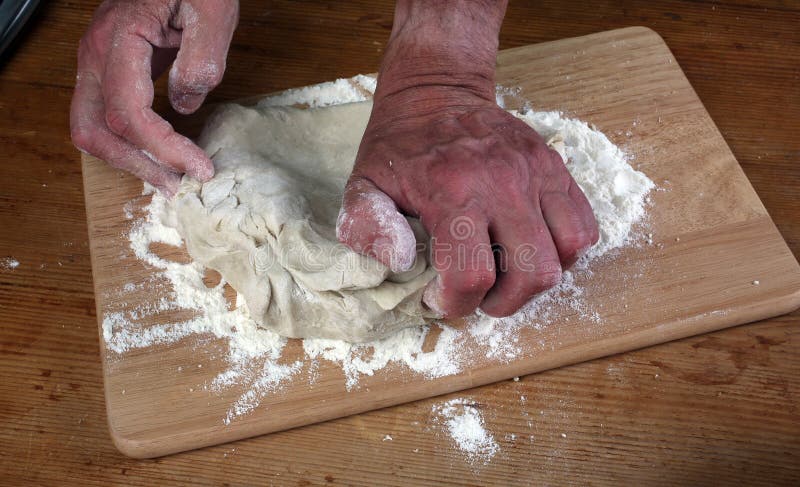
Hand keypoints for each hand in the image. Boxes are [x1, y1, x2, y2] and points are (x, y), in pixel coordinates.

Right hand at [70, 0, 238, 194]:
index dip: (163, 149)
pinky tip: (158, 155)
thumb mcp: (212, 10)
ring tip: (169, 178)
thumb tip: (186, 105)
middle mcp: (96, 54)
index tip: (199, 168)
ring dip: (128, 160)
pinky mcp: (107, 70)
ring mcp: (96, 63)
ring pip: (92, 129)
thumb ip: (201, 58)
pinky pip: (103, 117)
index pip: (130, 112)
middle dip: (139, 165)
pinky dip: (126, 144)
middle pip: (96, 130)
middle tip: (179, 185)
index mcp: (119, 38)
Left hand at [336, 0, 597, 317]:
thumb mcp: (364, 184)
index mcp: (450, 192)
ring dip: (537, 279)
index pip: (471, 275)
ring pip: (566, 254)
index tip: (440, 298)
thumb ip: (367, 226)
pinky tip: (532, 247)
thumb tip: (399, 262)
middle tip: (479, 294)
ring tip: (507, 271)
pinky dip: (565, 250)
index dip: (456, 304)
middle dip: (504, 302)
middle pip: (532, 273)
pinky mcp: (556, 167)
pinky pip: (584, 225)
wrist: (435, 94)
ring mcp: (536, 173)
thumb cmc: (399, 148)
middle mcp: (501, 183)